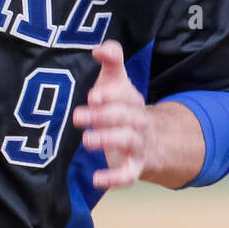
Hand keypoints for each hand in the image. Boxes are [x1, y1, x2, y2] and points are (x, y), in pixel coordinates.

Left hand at [72, 40, 151, 188]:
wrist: (149, 140)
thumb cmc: (121, 106)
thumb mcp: (117, 82)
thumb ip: (111, 61)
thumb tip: (99, 48)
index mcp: (132, 100)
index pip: (126, 96)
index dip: (111, 96)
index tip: (93, 96)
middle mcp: (138, 122)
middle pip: (126, 118)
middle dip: (104, 117)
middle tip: (79, 117)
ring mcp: (137, 146)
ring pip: (128, 142)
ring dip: (108, 141)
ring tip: (87, 141)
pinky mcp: (132, 167)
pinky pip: (128, 176)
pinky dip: (115, 179)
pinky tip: (98, 179)